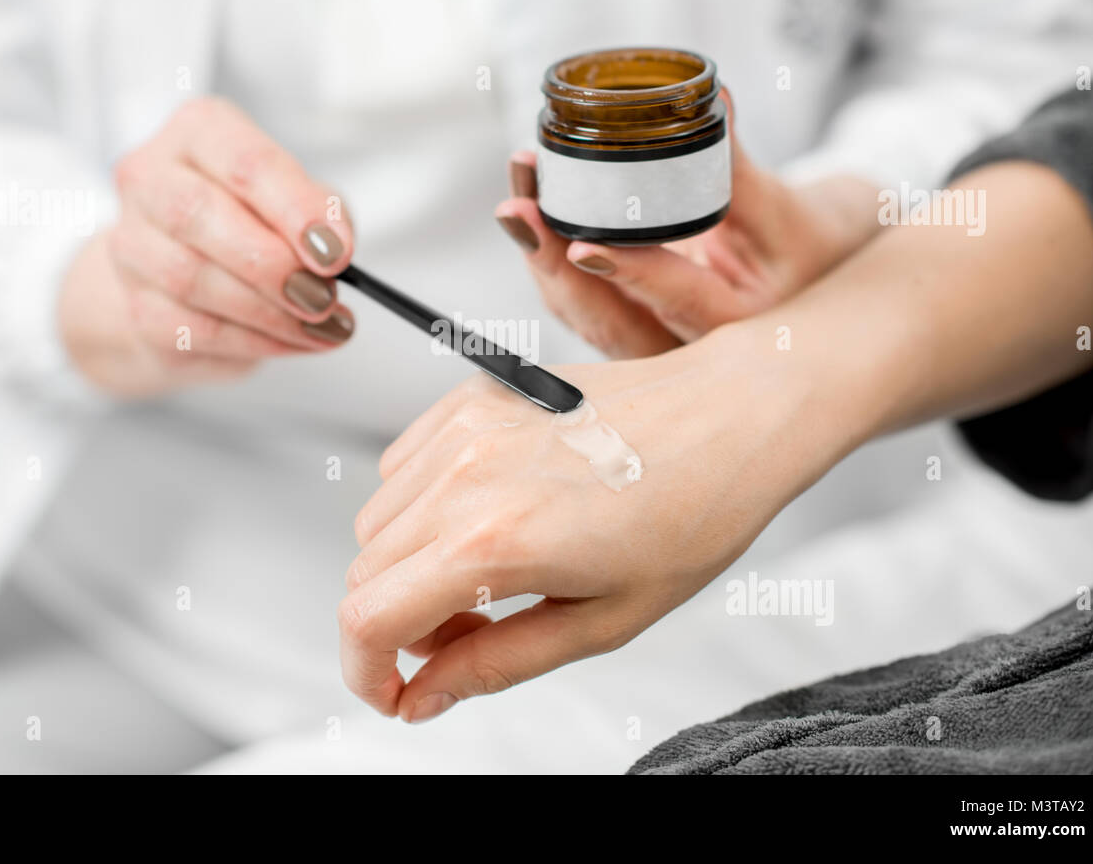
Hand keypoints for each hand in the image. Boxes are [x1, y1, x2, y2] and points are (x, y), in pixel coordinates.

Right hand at [59, 96, 355, 394]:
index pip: (245, 162)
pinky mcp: (136, 302)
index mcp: (200, 131)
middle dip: (272, 265)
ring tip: (321, 327)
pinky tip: (290, 341)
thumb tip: (334, 251)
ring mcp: (132, 241)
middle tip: (323, 298)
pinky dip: (253, 342)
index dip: (296, 210)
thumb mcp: (304, 201)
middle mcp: (151, 176)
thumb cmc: (257, 222)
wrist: (193, 278)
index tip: (338, 254)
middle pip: (197, 214)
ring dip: (268, 313)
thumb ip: (323, 214)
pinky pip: (190, 328)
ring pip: (190, 278)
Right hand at [339, 325, 845, 721]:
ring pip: (376, 522)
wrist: (728, 415)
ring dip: (409, 564)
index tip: (393, 692)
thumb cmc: (690, 513)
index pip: (366, 619)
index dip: (364, 672)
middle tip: (473, 635)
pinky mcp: (470, 397)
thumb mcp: (601, 621)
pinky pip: (401, 467)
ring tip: (490, 574)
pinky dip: (421, 506)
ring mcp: (463, 428)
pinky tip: (486, 515)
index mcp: (494, 540)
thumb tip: (423, 695)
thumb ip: (495, 663)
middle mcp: (463, 476)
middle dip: (399, 624)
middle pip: (364, 573)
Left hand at [496, 91, 880, 357]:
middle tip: (516, 210)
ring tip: (517, 194)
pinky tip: (528, 207)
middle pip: (606, 315)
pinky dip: (548, 253)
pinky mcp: (623, 321)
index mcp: (733, 324)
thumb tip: (713, 94)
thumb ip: (735, 161)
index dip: (627, 274)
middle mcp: (681, 346)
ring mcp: (646, 339)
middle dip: (552, 260)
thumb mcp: (780, 205)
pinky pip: (576, 295)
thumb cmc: (799, 241)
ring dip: (539, 252)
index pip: (674, 298)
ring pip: (581, 308)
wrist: (800, 273)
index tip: (582, 246)